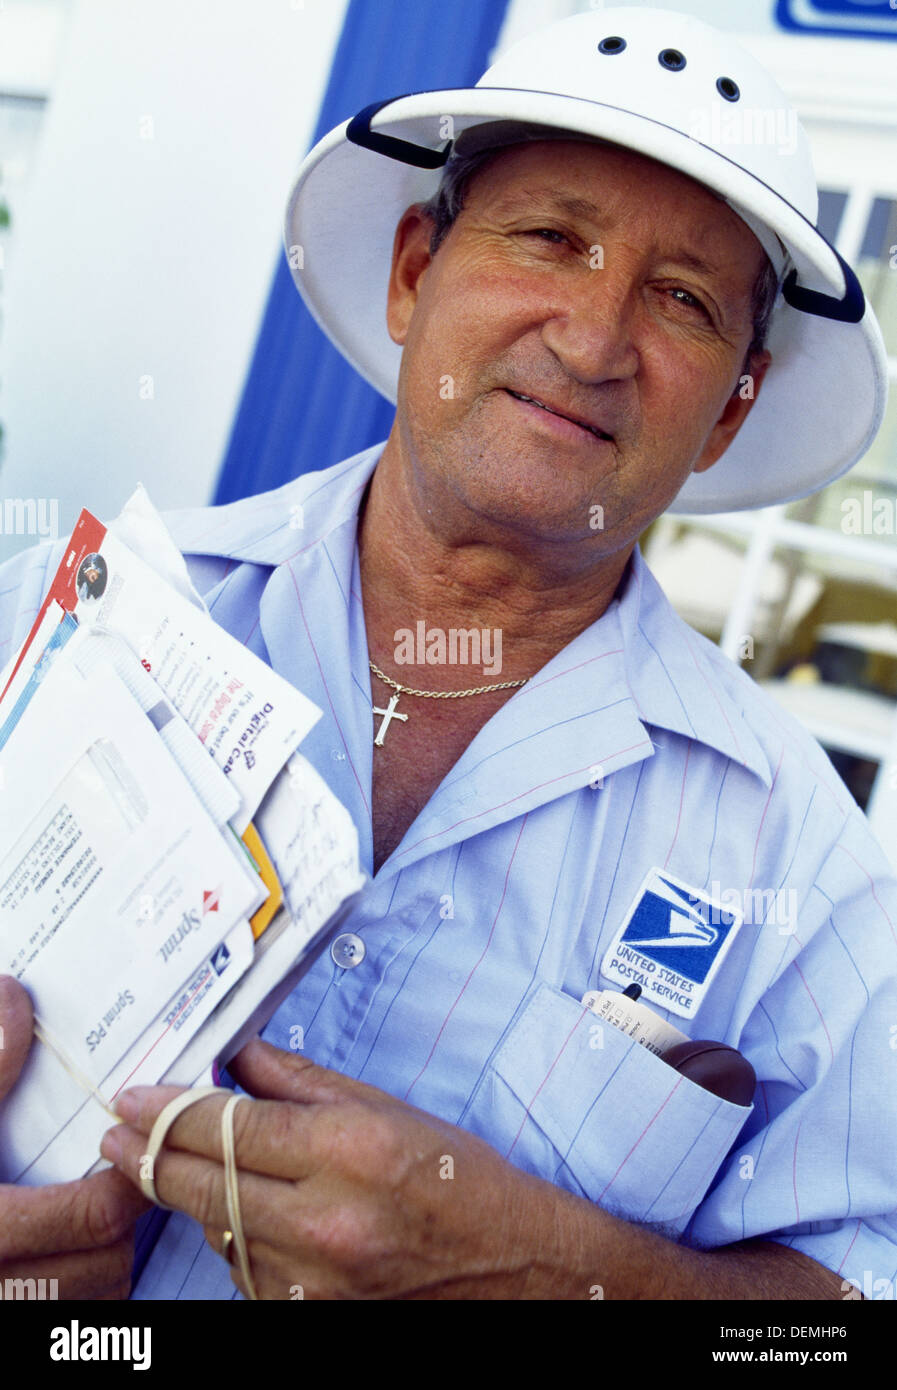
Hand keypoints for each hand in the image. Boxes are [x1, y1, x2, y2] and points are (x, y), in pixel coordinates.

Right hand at [0, 975, 150, 1299]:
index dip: (127, 1180)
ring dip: (108, 1258)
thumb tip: (14, 997)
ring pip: (96, 1298)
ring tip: (96, 1214)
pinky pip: (67, 1320)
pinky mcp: (4, 1332)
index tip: (128, 1148)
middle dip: (124, 1218)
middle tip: (121, 1175)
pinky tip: (63, 1254)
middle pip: (107, 1261)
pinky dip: (79, 1291)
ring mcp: (2, 1318)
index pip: (94, 1216)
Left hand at [100, 1038, 587, 1298]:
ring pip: (215, 1232)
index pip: (229, 1126)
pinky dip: (231, 1240)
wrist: (512, 1270)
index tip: (132, 1095)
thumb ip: (303, 1082)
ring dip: (191, 1197)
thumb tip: (240, 1055)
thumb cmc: (460, 1178)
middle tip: (115, 1133)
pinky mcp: (309, 1317)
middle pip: (202, 1184)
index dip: (169, 1108)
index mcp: (349, 1151)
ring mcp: (314, 1281)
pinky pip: (243, 1272)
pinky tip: (241, 1214)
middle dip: (147, 1154)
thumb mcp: (388, 1110)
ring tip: (183, 1167)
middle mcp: (326, 1220)